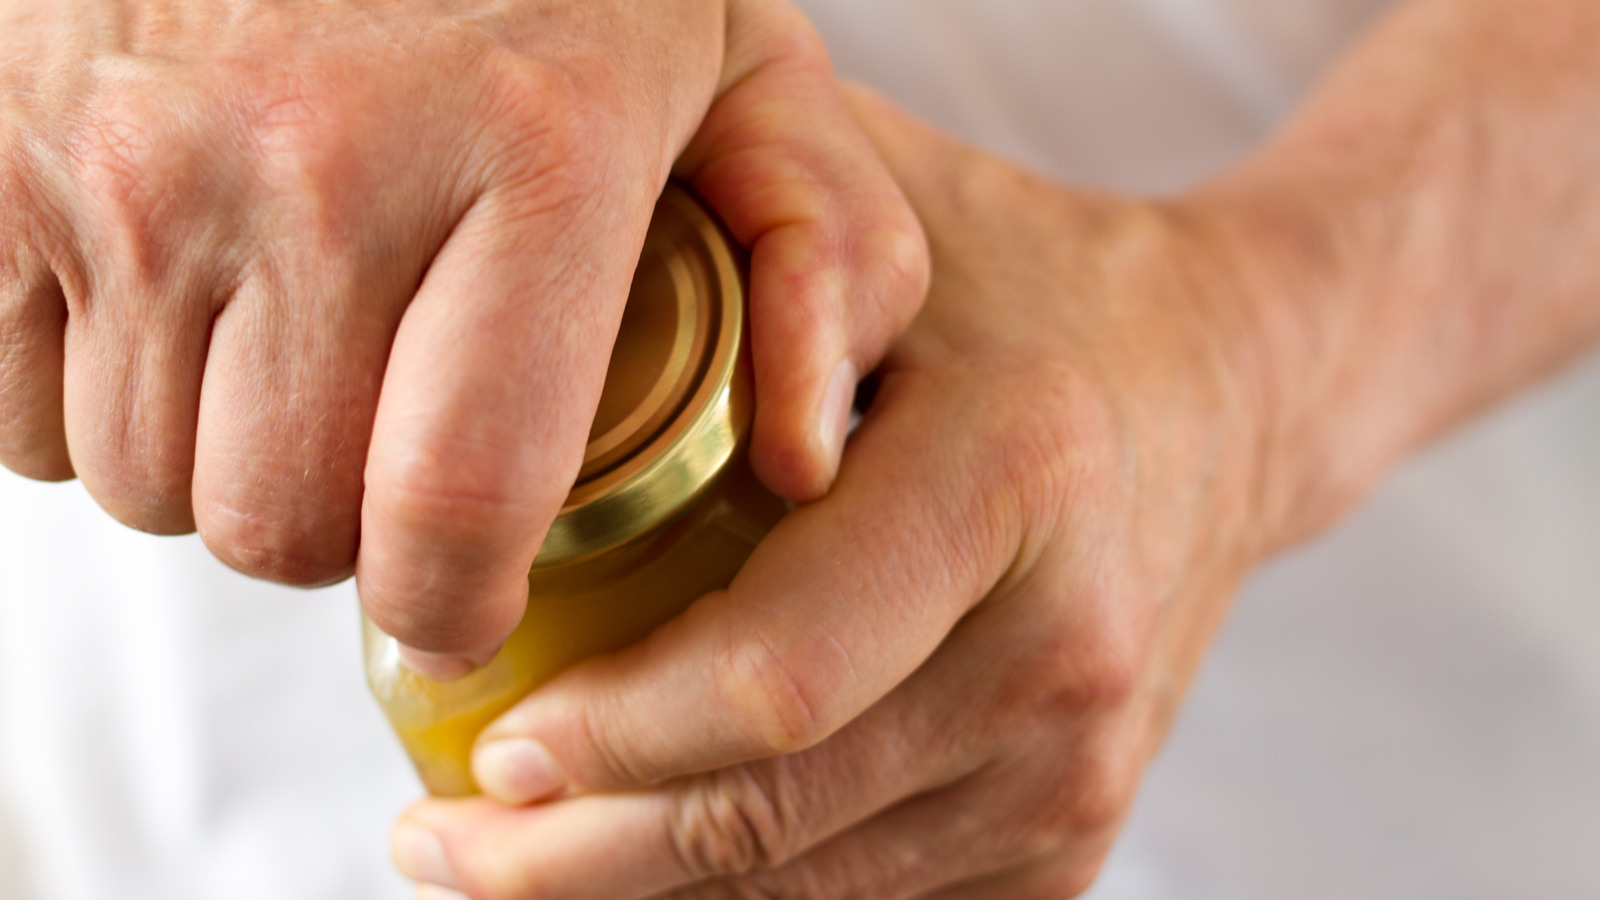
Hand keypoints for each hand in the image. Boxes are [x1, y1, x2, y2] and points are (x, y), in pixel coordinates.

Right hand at [0, 0, 926, 674]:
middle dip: (337, 528)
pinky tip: (179, 301)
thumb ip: (821, 245)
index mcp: (534, 151)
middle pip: (282, 521)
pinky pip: (19, 409)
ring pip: (145, 481)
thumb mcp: (735, 58)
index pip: (458, 507)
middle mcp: (318, 164)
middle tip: (380, 432)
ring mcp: (134, 157)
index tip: (456, 609)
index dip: (448, 607)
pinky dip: (89, 394)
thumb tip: (803, 454)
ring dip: (218, 458)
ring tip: (288, 345)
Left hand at [391, 91, 1279, 897]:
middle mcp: (1063, 659)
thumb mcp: (892, 213)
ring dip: (635, 897)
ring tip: (512, 852)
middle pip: (765, 821)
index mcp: (1014, 488)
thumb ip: (743, 247)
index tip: (482, 740)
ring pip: (801, 895)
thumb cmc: (1028, 291)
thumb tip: (545, 359)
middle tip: (442, 835)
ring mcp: (1077, 775)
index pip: (770, 677)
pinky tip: (647, 848)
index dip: (604, 736)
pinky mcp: (1069, 842)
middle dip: (570, 859)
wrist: (1223, 397)